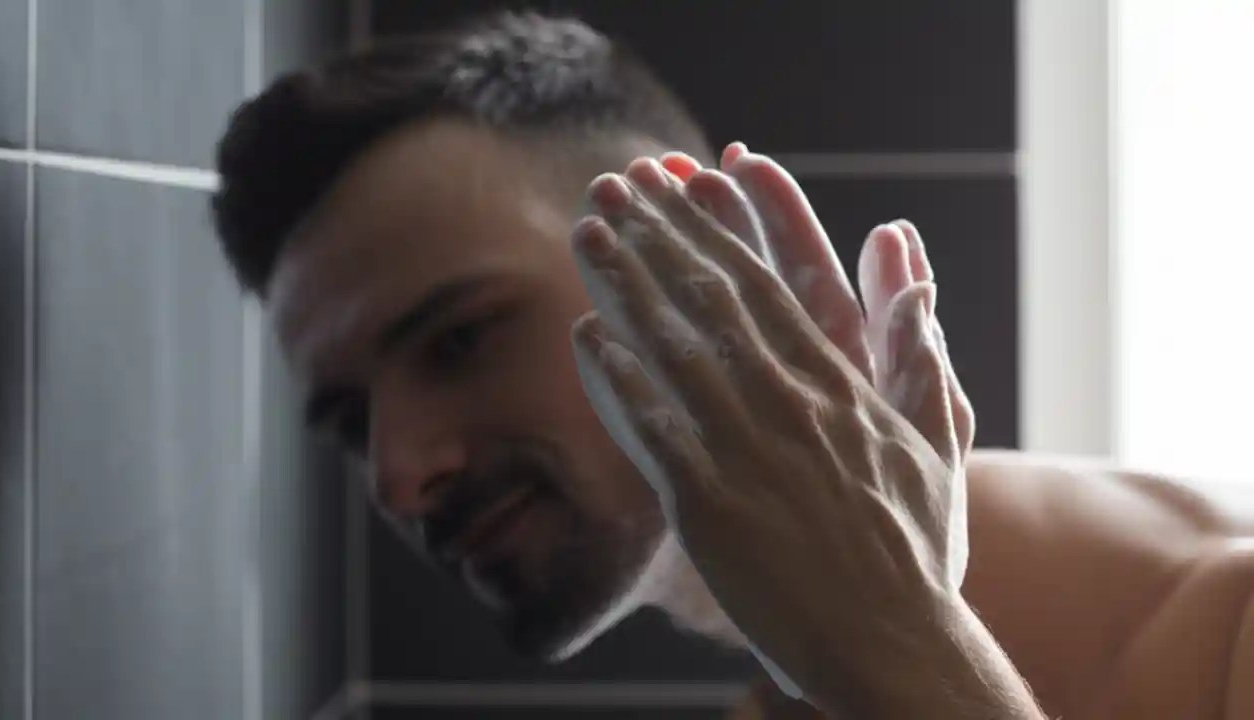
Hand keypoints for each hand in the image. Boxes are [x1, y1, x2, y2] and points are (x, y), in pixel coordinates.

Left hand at [569, 158, 974, 713]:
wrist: (896, 645)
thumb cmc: (917, 550)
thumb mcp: (937, 443)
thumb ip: (920, 358)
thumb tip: (916, 277)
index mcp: (838, 385)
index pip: (767, 287)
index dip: (714, 231)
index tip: (679, 185)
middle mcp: (789, 403)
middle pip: (711, 300)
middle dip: (658, 236)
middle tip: (616, 184)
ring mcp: (747, 450)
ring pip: (675, 349)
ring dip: (624, 285)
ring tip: (587, 232)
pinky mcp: (710, 504)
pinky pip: (654, 430)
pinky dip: (619, 381)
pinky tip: (587, 338)